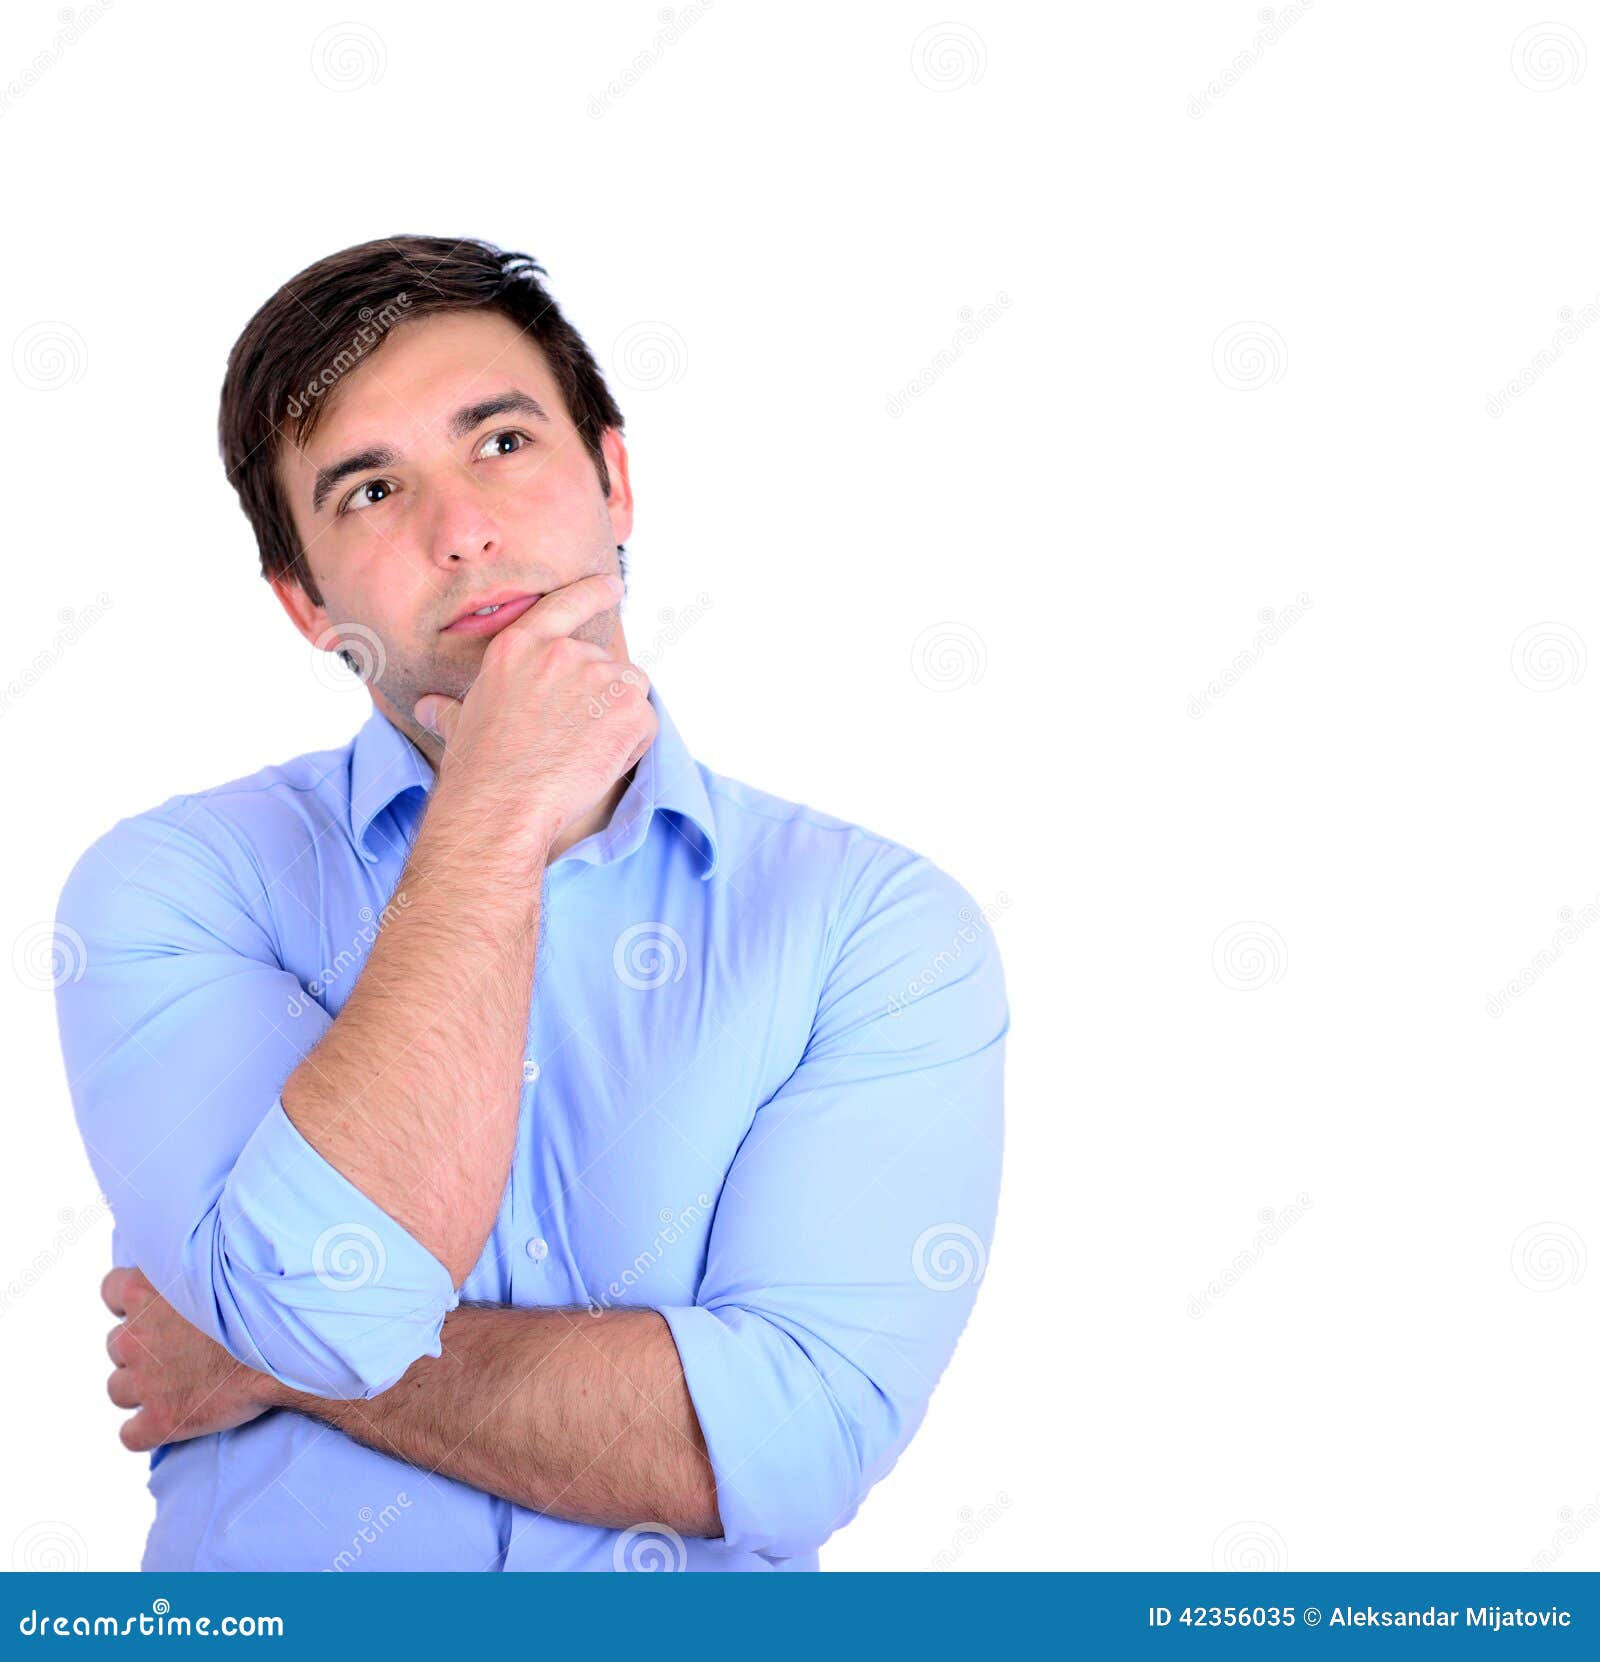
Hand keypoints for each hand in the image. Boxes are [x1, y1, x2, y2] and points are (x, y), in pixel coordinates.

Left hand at [102, 1266, 276, 1452]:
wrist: (284, 1348)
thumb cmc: (260, 1301)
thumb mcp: (221, 1262)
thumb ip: (192, 1265)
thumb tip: (194, 1263)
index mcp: (145, 1290)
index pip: (111, 1289)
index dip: (132, 1302)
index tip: (157, 1308)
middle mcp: (135, 1334)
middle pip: (115, 1344)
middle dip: (141, 1348)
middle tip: (179, 1348)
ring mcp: (144, 1380)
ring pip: (118, 1390)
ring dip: (141, 1388)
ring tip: (178, 1383)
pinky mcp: (160, 1420)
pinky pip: (131, 1435)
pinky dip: (148, 1430)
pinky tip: (173, 1419)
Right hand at [412, 573, 656, 856]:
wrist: (502, 801)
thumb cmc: (477, 768)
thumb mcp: (458, 725)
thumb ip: (451, 709)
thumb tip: (428, 708)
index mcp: (520, 647)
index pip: (564, 605)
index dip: (593, 592)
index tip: (614, 585)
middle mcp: (563, 652)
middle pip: (604, 667)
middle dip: (596, 702)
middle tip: (567, 741)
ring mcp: (599, 675)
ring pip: (628, 693)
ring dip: (616, 721)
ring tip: (580, 753)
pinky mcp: (630, 706)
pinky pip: (644, 725)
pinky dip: (631, 746)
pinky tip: (597, 764)